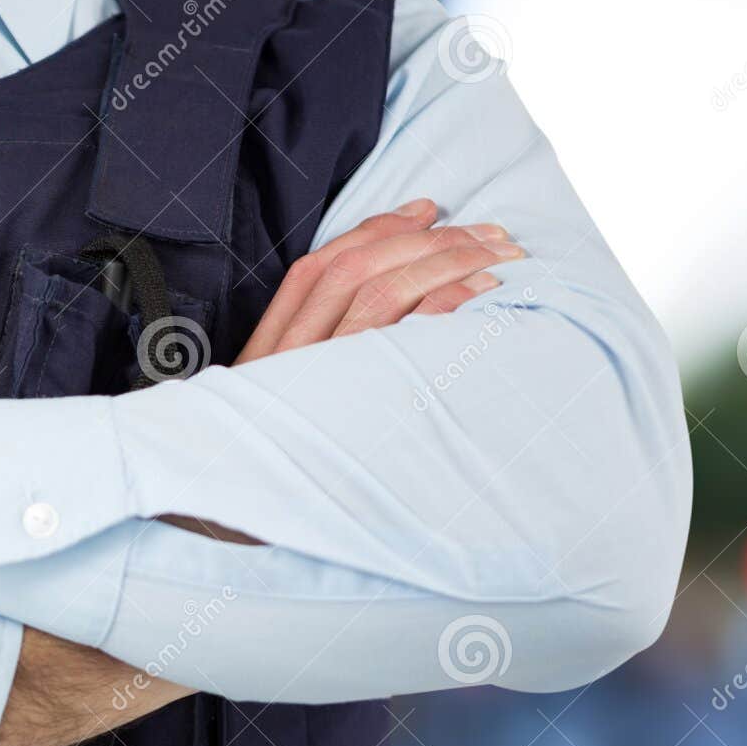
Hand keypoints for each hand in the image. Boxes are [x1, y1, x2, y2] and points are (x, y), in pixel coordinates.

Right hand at [164, 199, 526, 544]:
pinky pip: (399, 342)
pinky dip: (444, 309)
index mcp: (270, 353)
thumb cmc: (286, 475)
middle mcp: (287, 362)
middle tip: (490, 232)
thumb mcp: (290, 410)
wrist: (245, 537)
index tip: (429, 208)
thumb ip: (321, 360)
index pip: (319, 268)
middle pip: (355, 272)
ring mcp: (317, 386)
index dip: (377, 230)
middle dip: (429, 241)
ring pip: (379, 297)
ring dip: (445, 265)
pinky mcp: (353, 413)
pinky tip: (483, 298)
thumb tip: (390, 310)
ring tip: (500, 257)